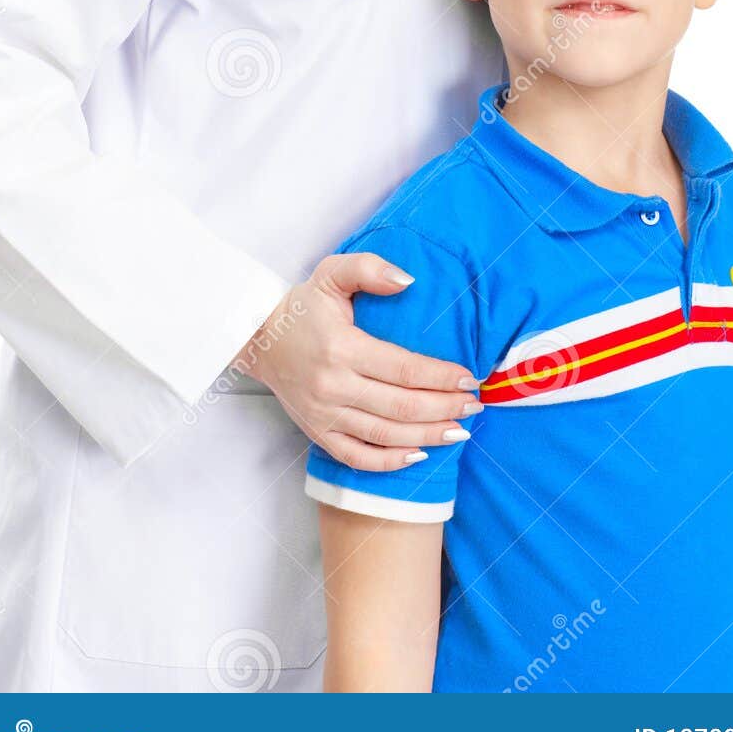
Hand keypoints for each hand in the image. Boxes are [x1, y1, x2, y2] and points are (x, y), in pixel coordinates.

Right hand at [230, 253, 482, 470]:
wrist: (258, 338)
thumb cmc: (302, 306)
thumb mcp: (331, 273)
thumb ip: (369, 269)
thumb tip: (409, 280)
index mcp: (342, 348)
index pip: (404, 369)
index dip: (441, 377)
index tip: (469, 377)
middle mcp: (334, 386)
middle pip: (401, 406)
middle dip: (445, 408)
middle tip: (475, 406)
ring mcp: (325, 415)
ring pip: (386, 435)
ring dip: (428, 436)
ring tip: (460, 431)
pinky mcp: (318, 433)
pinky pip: (357, 457)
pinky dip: (390, 462)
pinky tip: (418, 455)